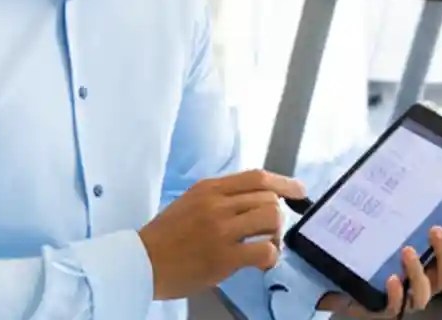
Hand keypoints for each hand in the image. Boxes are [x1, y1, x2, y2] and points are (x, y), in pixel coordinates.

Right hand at [140, 169, 305, 300]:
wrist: (141, 262)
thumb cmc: (166, 236)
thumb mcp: (191, 202)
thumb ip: (221, 198)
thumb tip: (255, 200)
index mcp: (209, 188)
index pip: (257, 177)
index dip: (284, 183)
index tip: (299, 191)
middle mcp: (217, 204)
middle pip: (269, 198)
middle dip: (278, 216)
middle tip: (270, 232)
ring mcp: (221, 230)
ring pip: (271, 218)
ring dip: (276, 234)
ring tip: (266, 246)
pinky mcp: (224, 258)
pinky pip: (264, 251)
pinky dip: (271, 257)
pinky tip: (262, 263)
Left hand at [318, 208, 441, 316]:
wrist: (346, 289)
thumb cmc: (374, 256)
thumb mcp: (389, 229)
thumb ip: (397, 209)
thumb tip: (393, 170)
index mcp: (433, 262)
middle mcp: (427, 281)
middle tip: (436, 229)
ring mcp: (408, 296)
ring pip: (424, 291)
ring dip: (418, 271)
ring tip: (407, 251)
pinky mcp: (386, 307)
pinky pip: (395, 306)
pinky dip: (396, 294)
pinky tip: (391, 280)